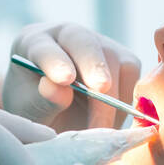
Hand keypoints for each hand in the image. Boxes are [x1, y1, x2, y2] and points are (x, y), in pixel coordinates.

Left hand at [4, 22, 140, 131]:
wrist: (57, 115)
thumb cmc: (37, 110)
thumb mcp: (32, 110)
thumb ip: (42, 99)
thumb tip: (55, 86)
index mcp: (33, 42)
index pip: (43, 47)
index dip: (55, 61)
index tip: (64, 80)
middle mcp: (67, 35)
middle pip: (84, 43)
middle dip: (94, 66)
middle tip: (101, 89)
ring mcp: (98, 44)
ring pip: (115, 60)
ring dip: (112, 96)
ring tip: (99, 129)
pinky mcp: (122, 59)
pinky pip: (131, 75)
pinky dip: (126, 100)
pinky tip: (112, 121)